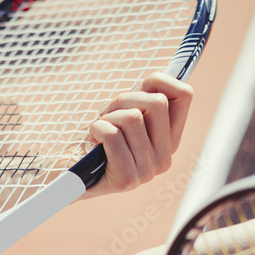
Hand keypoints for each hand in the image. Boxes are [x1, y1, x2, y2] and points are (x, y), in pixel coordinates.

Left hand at [83, 72, 192, 196]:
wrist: (70, 174)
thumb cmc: (96, 139)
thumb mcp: (123, 114)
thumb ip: (144, 99)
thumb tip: (159, 76)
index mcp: (170, 140)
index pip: (184, 95)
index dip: (159, 80)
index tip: (138, 89)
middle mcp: (164, 159)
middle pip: (156, 103)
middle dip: (124, 99)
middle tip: (108, 114)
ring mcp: (148, 172)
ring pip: (133, 118)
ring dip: (107, 117)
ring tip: (99, 130)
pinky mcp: (127, 179)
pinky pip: (113, 134)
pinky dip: (96, 129)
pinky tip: (93, 140)